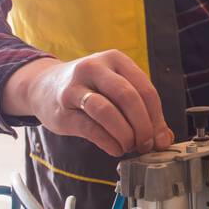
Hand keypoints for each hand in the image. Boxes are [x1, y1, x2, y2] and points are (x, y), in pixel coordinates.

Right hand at [2, 51, 173, 157]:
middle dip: (143, 126)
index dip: (156, 117)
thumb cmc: (90, 89)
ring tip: (130, 146)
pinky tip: (116, 149)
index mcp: (116, 59)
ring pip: (107, 111)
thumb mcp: (117, 90)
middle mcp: (95, 68)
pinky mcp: (62, 110)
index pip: (145, 89)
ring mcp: (75, 87)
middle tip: (146, 144)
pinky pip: (91, 128)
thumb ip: (142, 110)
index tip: (159, 137)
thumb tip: (164, 139)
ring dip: (125, 135)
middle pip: (128, 97)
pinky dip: (109, 142)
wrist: (43, 86)